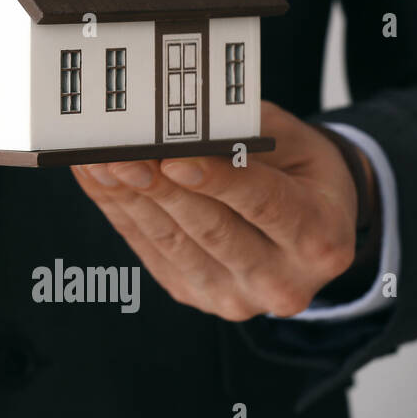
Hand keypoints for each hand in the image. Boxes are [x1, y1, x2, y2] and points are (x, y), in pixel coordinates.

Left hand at [71, 101, 374, 320]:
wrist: (309, 227)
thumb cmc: (300, 173)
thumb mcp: (294, 144)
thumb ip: (245, 133)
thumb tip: (181, 120)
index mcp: (320, 239)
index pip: (264, 205)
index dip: (217, 182)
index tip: (174, 159)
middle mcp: (282, 280)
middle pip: (211, 229)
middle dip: (158, 189)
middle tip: (118, 154)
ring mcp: (236, 297)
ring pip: (172, 243)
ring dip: (127, 200)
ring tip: (96, 161)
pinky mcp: (195, 295)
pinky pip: (150, 250)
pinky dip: (120, 212)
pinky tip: (98, 180)